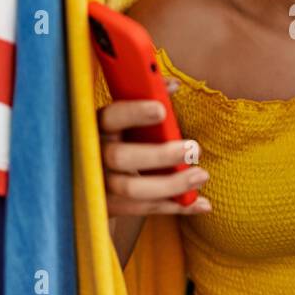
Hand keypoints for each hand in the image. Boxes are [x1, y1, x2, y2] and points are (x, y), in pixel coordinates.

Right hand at [98, 77, 211, 215]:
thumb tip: (173, 85)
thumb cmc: (118, 138)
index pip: (111, 117)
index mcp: (98, 126)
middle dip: (160, 155)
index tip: (161, 110)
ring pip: (132, 189)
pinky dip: (175, 207)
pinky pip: (144, 209)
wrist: (92, 178)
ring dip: (171, 185)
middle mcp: (93, 156)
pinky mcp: (109, 208)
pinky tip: (200, 203)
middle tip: (193, 149)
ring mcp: (99, 185)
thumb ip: (148, 99)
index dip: (134, 113)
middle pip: (121, 157)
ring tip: (201, 176)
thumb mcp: (125, 120)